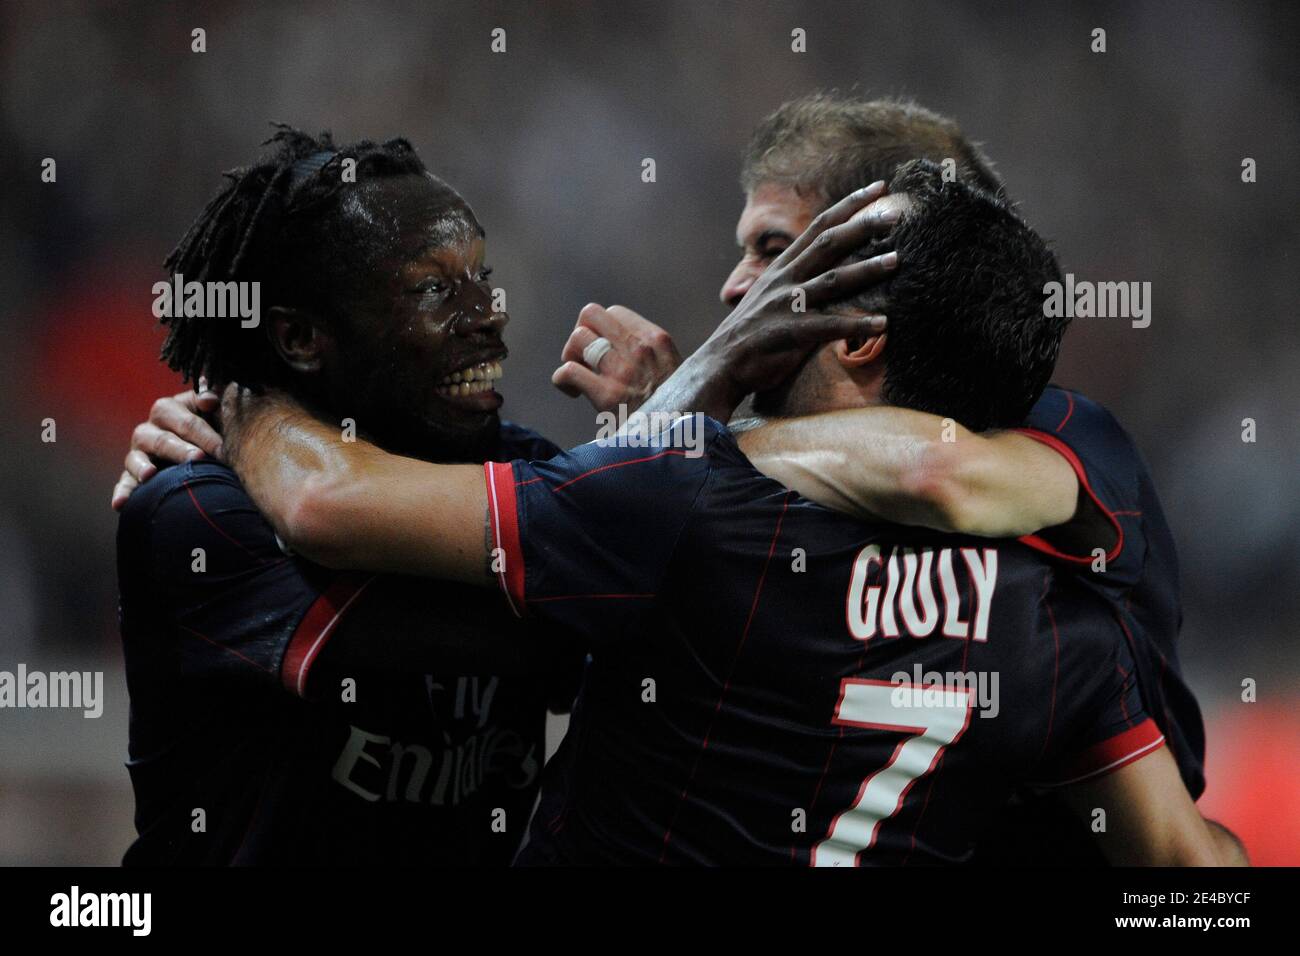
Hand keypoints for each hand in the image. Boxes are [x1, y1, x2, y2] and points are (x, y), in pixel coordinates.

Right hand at [110, 379, 223, 510]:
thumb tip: (209, 399)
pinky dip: (122, 492)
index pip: (187, 422)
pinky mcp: (132, 472)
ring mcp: (138, 452)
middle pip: (163, 440)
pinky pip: (124, 481)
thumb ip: (212, 398)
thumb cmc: (211, 424)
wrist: (201, 446)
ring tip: (149, 475)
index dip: (206, 435)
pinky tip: (120, 504)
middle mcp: (149, 429)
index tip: (223, 450)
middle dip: (181, 450)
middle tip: (198, 459)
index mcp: (168, 409)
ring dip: (142, 467)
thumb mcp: (213, 408)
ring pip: (137, 458)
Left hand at [552, 304, 681, 412]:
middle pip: (591, 314)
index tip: (604, 348)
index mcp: (657, 339)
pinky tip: (573, 391)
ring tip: (580, 373)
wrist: (679, 436)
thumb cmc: (677, 408)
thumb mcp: (674, 368)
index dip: (602, 328)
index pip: (615, 312)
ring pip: (578, 337)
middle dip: (582, 332)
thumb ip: (651, 353)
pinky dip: (563, 380)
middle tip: (585, 356)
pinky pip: (569, 371)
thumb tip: (620, 346)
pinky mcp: (607, 396)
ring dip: (571, 355)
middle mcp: (639, 348)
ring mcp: (622, 371)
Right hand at [703, 181, 900, 401]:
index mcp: (781, 268)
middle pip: (828, 243)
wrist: (719, 365)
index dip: (849, 206)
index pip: (819, 227)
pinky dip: (858, 325)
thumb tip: (825, 273)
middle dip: (863, 226)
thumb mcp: (768, 297)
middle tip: (896, 213)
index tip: (878, 188)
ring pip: (833, 280)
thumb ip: (796, 282)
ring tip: (897, 260)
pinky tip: (883, 323)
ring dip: (867, 269)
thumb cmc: (749, 335)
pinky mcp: (790, 333)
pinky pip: (830, 326)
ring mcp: (787, 304)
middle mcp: (785, 279)